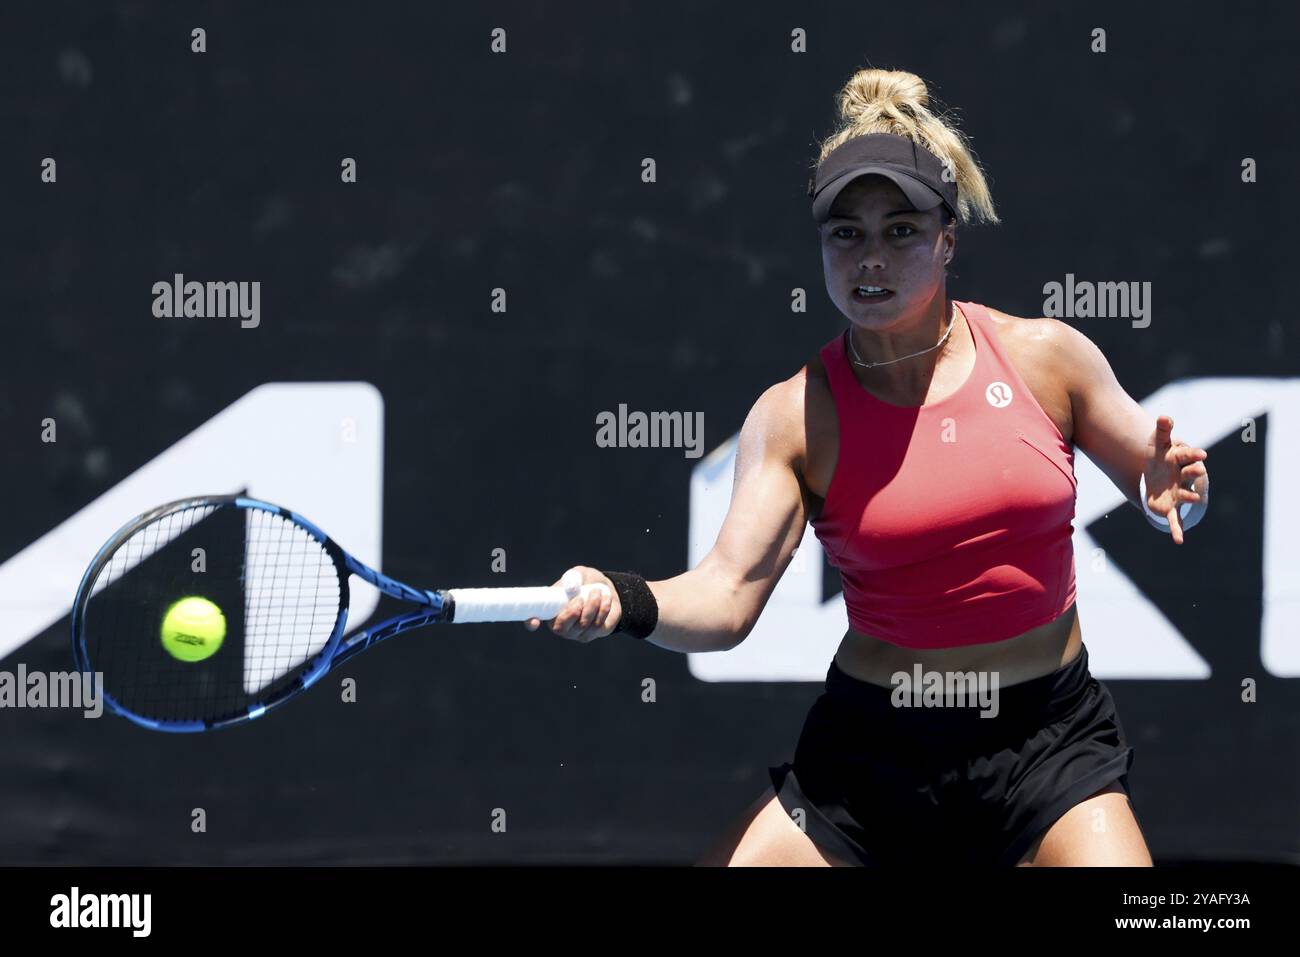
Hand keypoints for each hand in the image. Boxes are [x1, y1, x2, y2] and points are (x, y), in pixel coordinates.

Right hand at [524, 566, 620, 641]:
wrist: (606, 590)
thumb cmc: (585, 583)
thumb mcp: (579, 574)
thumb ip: (573, 578)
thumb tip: (571, 589)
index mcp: (549, 610)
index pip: (532, 620)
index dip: (530, 622)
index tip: (534, 621)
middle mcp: (559, 625)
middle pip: (561, 628)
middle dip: (573, 612)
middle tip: (581, 597)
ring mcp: (575, 633)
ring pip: (583, 625)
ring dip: (592, 606)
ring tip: (597, 591)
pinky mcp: (591, 634)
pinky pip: (597, 626)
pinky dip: (603, 609)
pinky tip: (605, 599)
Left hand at [1143, 414, 1207, 544]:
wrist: (1155, 476)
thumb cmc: (1158, 457)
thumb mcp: (1157, 443)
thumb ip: (1162, 430)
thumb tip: (1164, 416)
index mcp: (1180, 460)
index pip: (1188, 455)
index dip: (1194, 455)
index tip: (1202, 454)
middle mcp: (1182, 477)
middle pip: (1191, 474)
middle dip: (1195, 472)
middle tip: (1200, 470)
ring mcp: (1178, 492)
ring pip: (1186, 494)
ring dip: (1190, 496)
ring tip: (1195, 498)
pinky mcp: (1170, 507)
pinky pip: (1175, 520)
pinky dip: (1177, 530)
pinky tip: (1179, 541)